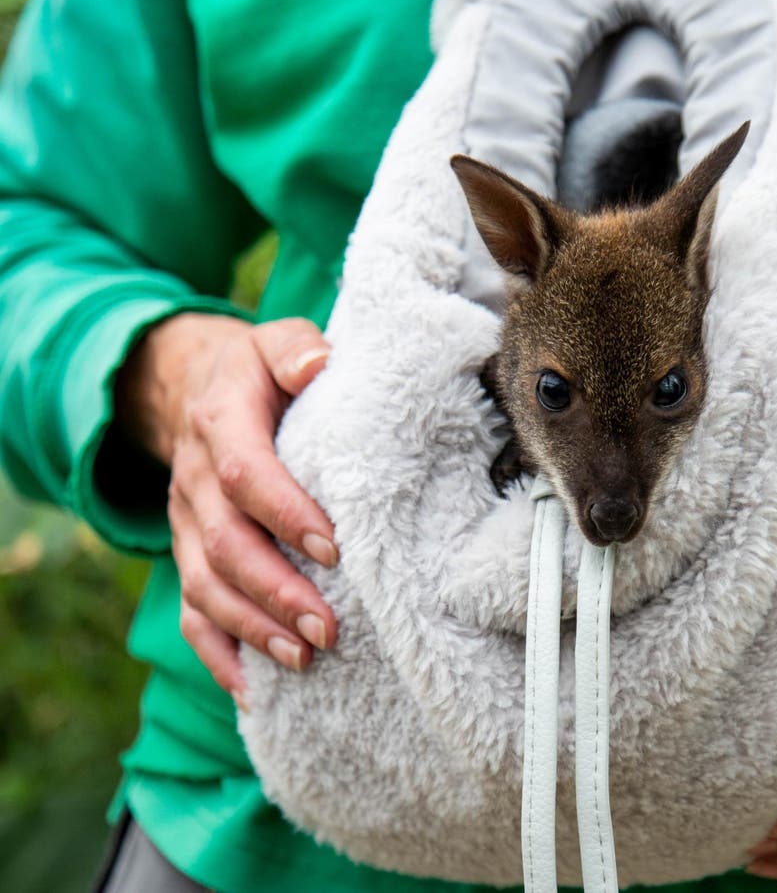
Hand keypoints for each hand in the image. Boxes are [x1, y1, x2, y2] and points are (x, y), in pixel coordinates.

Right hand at [117, 313, 339, 706]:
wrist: (197, 388)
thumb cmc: (260, 371)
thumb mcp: (276, 340)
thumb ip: (297, 349)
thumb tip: (319, 364)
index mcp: (221, 424)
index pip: (246, 475)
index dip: (285, 513)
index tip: (333, 548)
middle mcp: (195, 481)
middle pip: (225, 546)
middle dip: (277, 592)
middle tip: (329, 629)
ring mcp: (186, 524)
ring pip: (206, 588)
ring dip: (254, 630)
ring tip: (306, 660)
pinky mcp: (188, 556)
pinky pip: (192, 613)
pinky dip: (220, 656)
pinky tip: (255, 693)